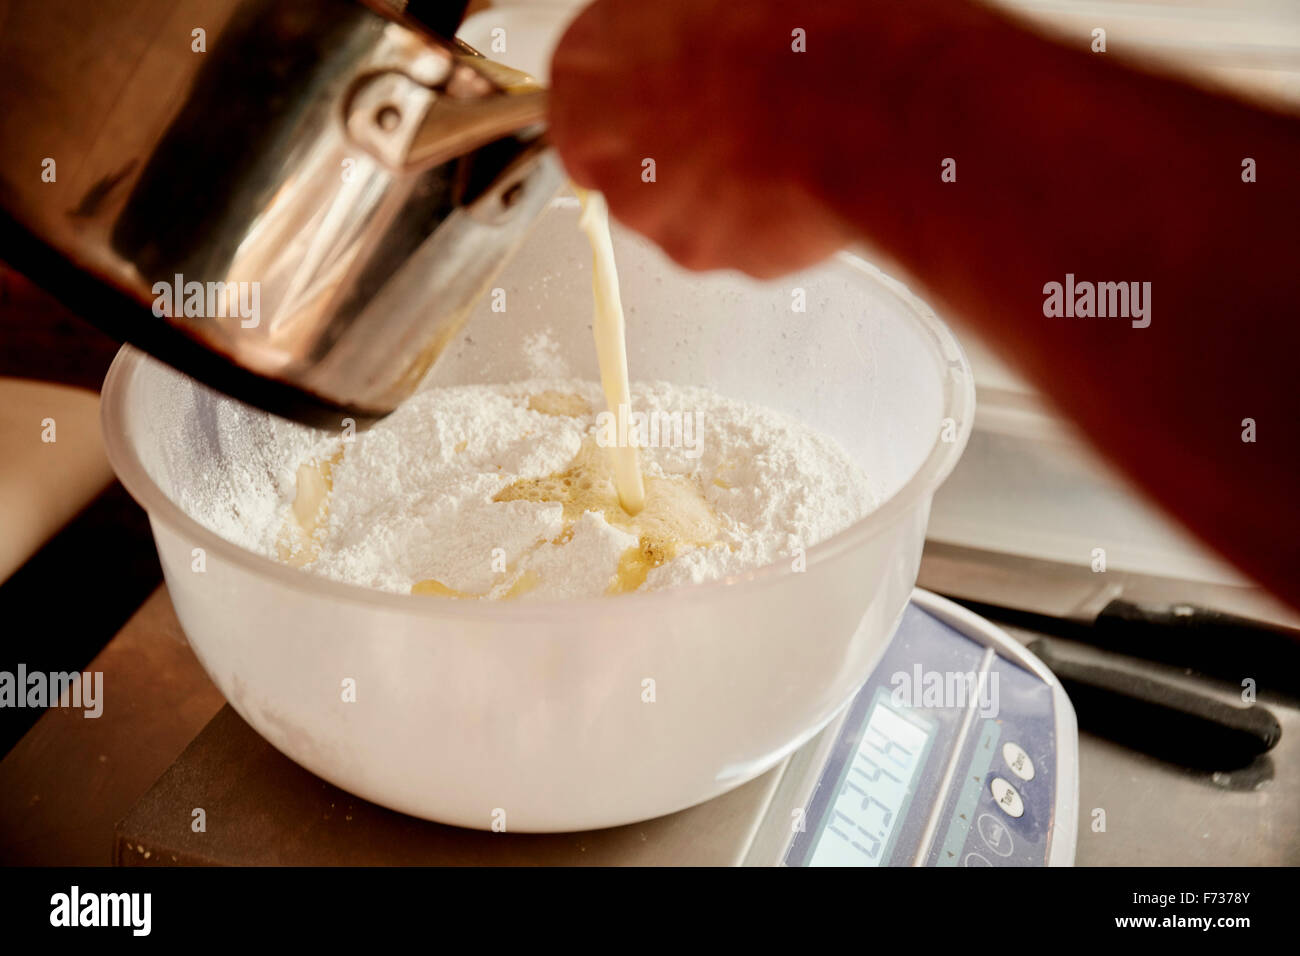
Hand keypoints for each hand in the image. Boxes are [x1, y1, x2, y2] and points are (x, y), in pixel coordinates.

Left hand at [548, 0, 854, 277]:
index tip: (658, 86)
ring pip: (675, 205)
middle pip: (624, 159)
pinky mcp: (702, 256)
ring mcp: (652, 214)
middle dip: (671, 146)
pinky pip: (725, 238)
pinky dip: (755, 219)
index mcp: (590, 69)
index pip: (577, 93)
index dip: (629, 89)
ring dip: (715, 185)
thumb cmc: (791, 31)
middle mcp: (607, 150)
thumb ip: (673, 22)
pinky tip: (793, 179)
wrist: (858, 99)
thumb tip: (683, 31)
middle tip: (731, 116)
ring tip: (775, 143)